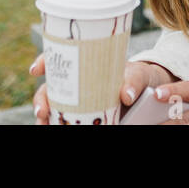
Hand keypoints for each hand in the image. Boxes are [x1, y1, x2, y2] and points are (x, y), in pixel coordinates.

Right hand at [29, 53, 175, 124]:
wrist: (152, 95)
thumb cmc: (142, 78)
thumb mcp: (140, 74)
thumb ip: (134, 80)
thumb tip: (127, 95)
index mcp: (88, 66)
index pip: (60, 59)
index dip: (45, 62)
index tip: (36, 70)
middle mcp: (79, 84)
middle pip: (50, 88)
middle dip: (41, 99)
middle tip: (42, 110)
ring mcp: (81, 103)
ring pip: (53, 108)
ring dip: (45, 116)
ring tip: (44, 124)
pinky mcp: (86, 118)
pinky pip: (67, 121)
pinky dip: (58, 124)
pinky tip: (56, 128)